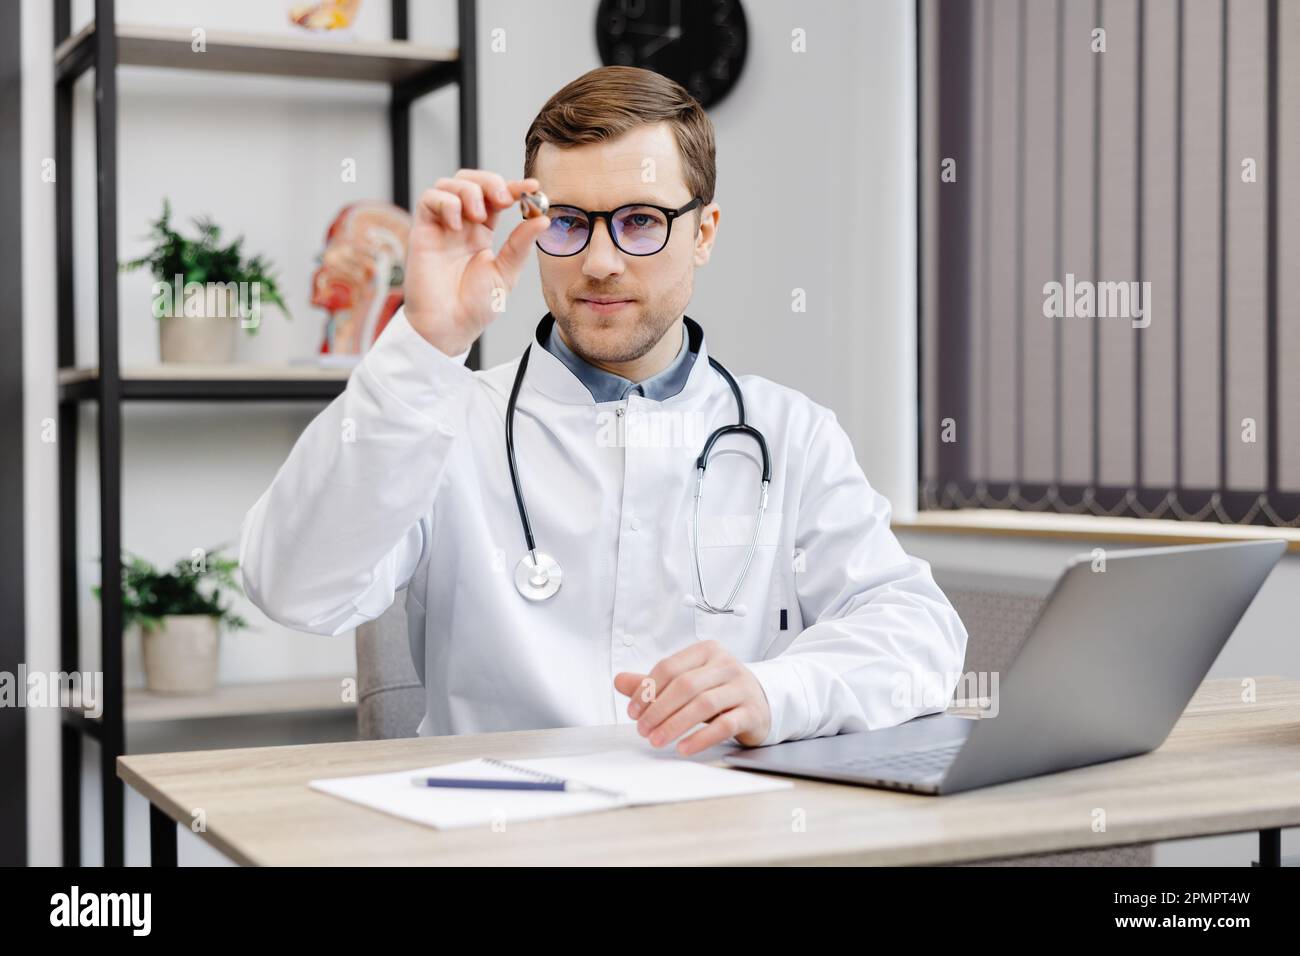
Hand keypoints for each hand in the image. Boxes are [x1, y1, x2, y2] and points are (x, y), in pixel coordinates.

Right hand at [404, 170, 551, 355]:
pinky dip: (446, 202)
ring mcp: (441, 226)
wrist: (449, 326)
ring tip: (477, 216)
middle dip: (490, 182)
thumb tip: (542, 219)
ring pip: (450, 184)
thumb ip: (520, 245)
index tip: (532, 186)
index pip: (497, 198)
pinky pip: (429, 199)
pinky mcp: (423, 230)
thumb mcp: (505, 273)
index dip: (514, 187)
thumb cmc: (474, 306)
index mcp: (483, 232)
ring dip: (468, 191)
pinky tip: (457, 223)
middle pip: (472, 181)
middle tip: (504, 198)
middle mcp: (462, 224)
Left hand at [614, 640, 771, 756]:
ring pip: (703, 704)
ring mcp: (741, 687)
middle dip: (658, 709)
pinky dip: (700, 738)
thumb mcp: (688, 682)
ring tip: (656, 740)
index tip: (633, 711)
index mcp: (707, 651)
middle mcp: (726, 665)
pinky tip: (683, 747)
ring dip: (674, 725)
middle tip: (642, 729)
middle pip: (684, 686)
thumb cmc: (720, 690)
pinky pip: (724, 725)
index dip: (647, 690)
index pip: (669, 667)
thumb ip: (655, 683)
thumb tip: (619, 681)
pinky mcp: (752, 712)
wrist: (763, 701)